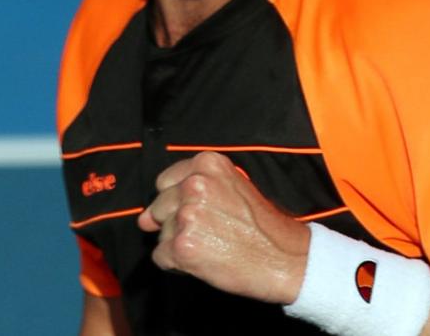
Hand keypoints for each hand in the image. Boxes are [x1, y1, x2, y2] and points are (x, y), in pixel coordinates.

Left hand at [138, 151, 309, 303]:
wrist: (285, 258)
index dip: (180, 202)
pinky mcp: (182, 246)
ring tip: (214, 246)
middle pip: (160, 208)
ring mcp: (187, 215)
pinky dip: (179, 265)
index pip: (166, 183)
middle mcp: (194, 184)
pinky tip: (206, 261)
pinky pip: (161, 258)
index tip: (205, 213)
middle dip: (177, 224)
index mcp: (207, 164)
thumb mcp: (232, 187)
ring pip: (161, 234)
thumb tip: (143, 219)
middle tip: (212, 234)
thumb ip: (189, 192)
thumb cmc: (262, 226)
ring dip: (180, 244)